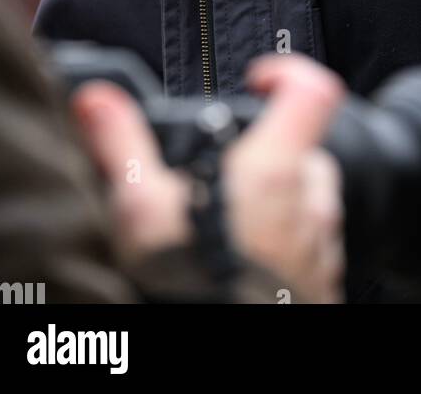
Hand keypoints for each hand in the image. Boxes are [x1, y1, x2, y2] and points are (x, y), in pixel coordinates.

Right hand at [71, 51, 346, 302]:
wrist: (223, 347)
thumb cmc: (193, 285)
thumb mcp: (140, 210)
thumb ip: (123, 146)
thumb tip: (98, 102)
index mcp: (275, 169)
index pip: (312, 89)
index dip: (287, 73)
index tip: (258, 80)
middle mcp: (310, 204)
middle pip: (307, 152)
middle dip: (272, 156)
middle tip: (227, 176)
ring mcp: (321, 248)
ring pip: (310, 205)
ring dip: (280, 206)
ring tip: (229, 226)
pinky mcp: (322, 285)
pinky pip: (312, 252)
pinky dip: (285, 250)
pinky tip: (244, 264)